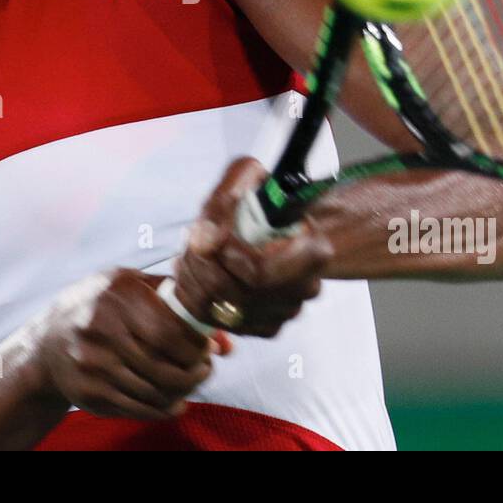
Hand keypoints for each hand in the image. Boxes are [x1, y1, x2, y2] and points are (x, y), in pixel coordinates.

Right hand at [33, 268, 229, 419]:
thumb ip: (178, 303)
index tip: (209, 348)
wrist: (47, 342)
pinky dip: (163, 409)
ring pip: (152, 390)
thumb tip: (225, 342)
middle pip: (162, 363)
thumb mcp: (132, 287)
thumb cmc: (101, 306)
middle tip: (206, 368)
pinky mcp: (88, 392)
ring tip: (193, 382)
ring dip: (182, 391)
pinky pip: (136, 408)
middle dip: (193, 371)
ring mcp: (91, 363)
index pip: (167, 329)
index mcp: (116, 294)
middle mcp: (99, 327)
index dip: (195, 345)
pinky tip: (175, 402)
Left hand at [173, 157, 333, 337]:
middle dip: (201, 266)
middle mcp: (305, 288)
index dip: (224, 257)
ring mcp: (287, 312)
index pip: (258, 274)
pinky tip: (198, 274)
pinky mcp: (267, 327)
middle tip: (189, 243)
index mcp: (312, 253)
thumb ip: (228, 193)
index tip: (207, 233)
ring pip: (222, 311)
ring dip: (194, 282)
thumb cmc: (263, 202)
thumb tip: (208, 235)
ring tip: (189, 255)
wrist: (275, 225)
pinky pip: (222, 323)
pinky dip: (199, 300)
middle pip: (235, 294)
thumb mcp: (249, 176)